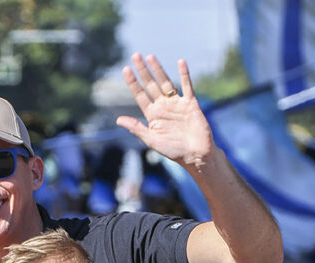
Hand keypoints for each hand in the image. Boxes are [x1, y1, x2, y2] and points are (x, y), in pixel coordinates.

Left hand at [115, 53, 213, 168]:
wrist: (196, 155)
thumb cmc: (174, 150)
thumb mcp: (151, 140)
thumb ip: (136, 128)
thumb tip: (118, 120)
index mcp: (153, 115)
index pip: (140, 95)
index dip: (133, 82)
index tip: (126, 69)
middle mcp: (163, 106)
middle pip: (151, 84)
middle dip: (143, 70)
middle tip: (135, 55)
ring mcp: (177, 103)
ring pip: (166, 82)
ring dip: (158, 69)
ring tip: (150, 56)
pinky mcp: (190, 103)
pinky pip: (187, 86)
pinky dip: (184, 74)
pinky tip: (180, 62)